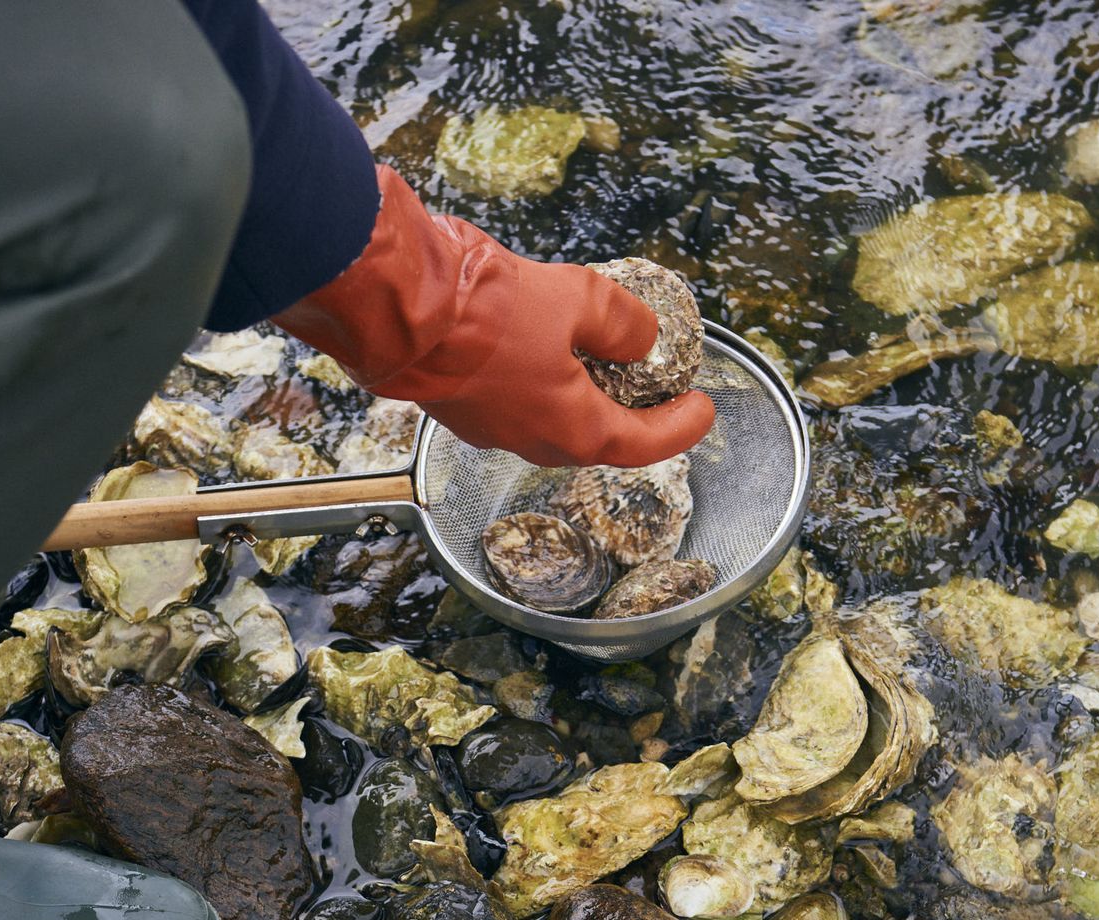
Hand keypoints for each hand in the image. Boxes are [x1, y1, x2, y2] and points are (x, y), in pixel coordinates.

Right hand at [275, 166, 714, 467]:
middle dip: (630, 416)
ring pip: (551, 419)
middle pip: (595, 437)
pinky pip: (514, 399)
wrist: (394, 308)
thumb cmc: (484, 309)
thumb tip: (643, 337)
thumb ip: (622, 322)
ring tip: (601, 361)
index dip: (679, 428)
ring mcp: (491, 427)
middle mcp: (531, 440)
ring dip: (581, 395)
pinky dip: (541, 380)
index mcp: (571, 427)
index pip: (641, 443)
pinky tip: (543, 344)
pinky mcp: (459, 403)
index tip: (703, 411)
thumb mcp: (577, 299)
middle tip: (656, 388)